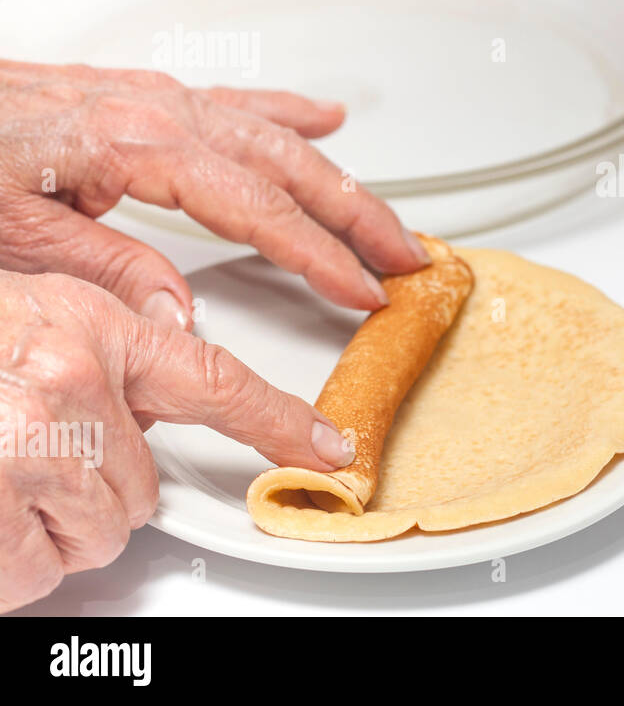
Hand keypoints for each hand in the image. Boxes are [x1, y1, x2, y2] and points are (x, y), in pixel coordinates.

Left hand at [0, 60, 430, 326]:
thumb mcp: (10, 236)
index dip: (318, 253)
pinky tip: (322, 118)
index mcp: (132, 144)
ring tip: (385, 214)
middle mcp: (155, 113)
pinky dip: (287, 112)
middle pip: (288, 166)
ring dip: (338, 177)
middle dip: (358, 214)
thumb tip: (179, 316)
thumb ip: (104, 269)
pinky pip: (235, 102)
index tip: (361, 288)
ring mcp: (153, 100)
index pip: (256, 207)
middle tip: (407, 257)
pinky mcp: (140, 98)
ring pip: (274, 136)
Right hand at [0, 269, 354, 611]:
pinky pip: (40, 571)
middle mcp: (69, 383)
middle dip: (92, 486)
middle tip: (20, 454)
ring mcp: (34, 452)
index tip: (327, 450)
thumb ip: (97, 341)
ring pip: (99, 533)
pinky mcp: (0, 518)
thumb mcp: (20, 315)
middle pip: (143, 485)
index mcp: (83, 324)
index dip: (278, 421)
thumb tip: (158, 367)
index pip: (214, 379)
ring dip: (47, 525)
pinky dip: (11, 560)